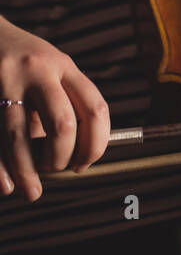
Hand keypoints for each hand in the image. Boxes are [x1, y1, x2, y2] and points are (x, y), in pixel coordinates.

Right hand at [0, 19, 110, 199]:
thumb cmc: (22, 62)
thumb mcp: (49, 70)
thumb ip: (63, 105)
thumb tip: (74, 157)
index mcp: (64, 65)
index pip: (95, 108)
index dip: (96, 144)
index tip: (85, 164)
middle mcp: (39, 70)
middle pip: (62, 124)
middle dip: (62, 157)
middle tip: (57, 169)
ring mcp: (7, 79)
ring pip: (20, 134)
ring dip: (27, 170)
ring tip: (32, 192)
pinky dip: (0, 165)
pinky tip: (5, 185)